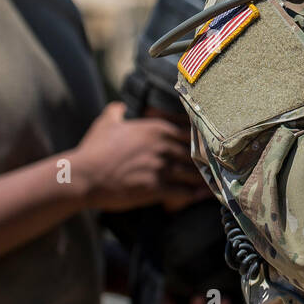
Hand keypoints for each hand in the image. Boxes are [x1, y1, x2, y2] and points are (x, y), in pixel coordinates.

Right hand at [70, 102, 211, 211]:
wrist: (83, 176)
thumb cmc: (94, 150)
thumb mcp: (106, 123)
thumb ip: (119, 111)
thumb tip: (121, 106)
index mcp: (157, 128)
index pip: (191, 132)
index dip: (202, 141)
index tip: (211, 147)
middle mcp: (163, 145)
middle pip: (196, 153)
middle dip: (207, 161)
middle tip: (219, 167)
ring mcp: (161, 167)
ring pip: (192, 173)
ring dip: (204, 179)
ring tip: (215, 183)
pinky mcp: (156, 187)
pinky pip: (183, 192)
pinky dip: (194, 195)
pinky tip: (200, 196)